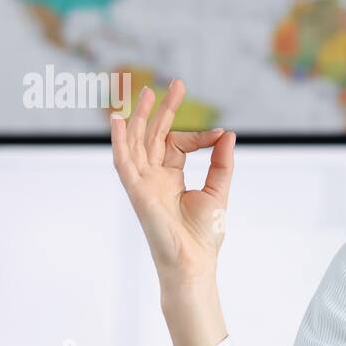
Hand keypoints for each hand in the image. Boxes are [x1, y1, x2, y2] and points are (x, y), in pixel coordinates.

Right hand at [109, 79, 234, 284]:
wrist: (194, 261)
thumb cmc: (204, 234)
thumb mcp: (218, 190)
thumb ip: (221, 162)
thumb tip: (228, 134)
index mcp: (170, 177)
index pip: (177, 144)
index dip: (198, 136)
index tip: (218, 135)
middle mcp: (153, 177)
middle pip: (153, 136)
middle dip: (163, 110)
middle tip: (175, 84)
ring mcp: (143, 182)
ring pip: (137, 142)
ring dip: (140, 117)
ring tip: (147, 92)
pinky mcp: (136, 190)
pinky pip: (123, 161)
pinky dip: (118, 140)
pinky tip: (117, 119)